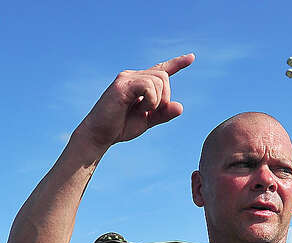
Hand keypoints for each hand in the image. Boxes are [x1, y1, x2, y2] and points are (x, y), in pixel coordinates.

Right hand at [76, 54, 194, 149]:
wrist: (99, 135)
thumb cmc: (120, 127)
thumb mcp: (147, 121)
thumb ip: (163, 114)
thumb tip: (180, 107)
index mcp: (139, 83)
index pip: (161, 69)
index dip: (177, 63)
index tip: (192, 57)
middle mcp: (133, 76)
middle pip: (164, 76)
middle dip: (165, 97)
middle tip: (151, 112)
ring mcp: (127, 78)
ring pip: (158, 80)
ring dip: (157, 100)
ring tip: (142, 111)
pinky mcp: (122, 84)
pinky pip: (148, 85)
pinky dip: (151, 100)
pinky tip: (139, 108)